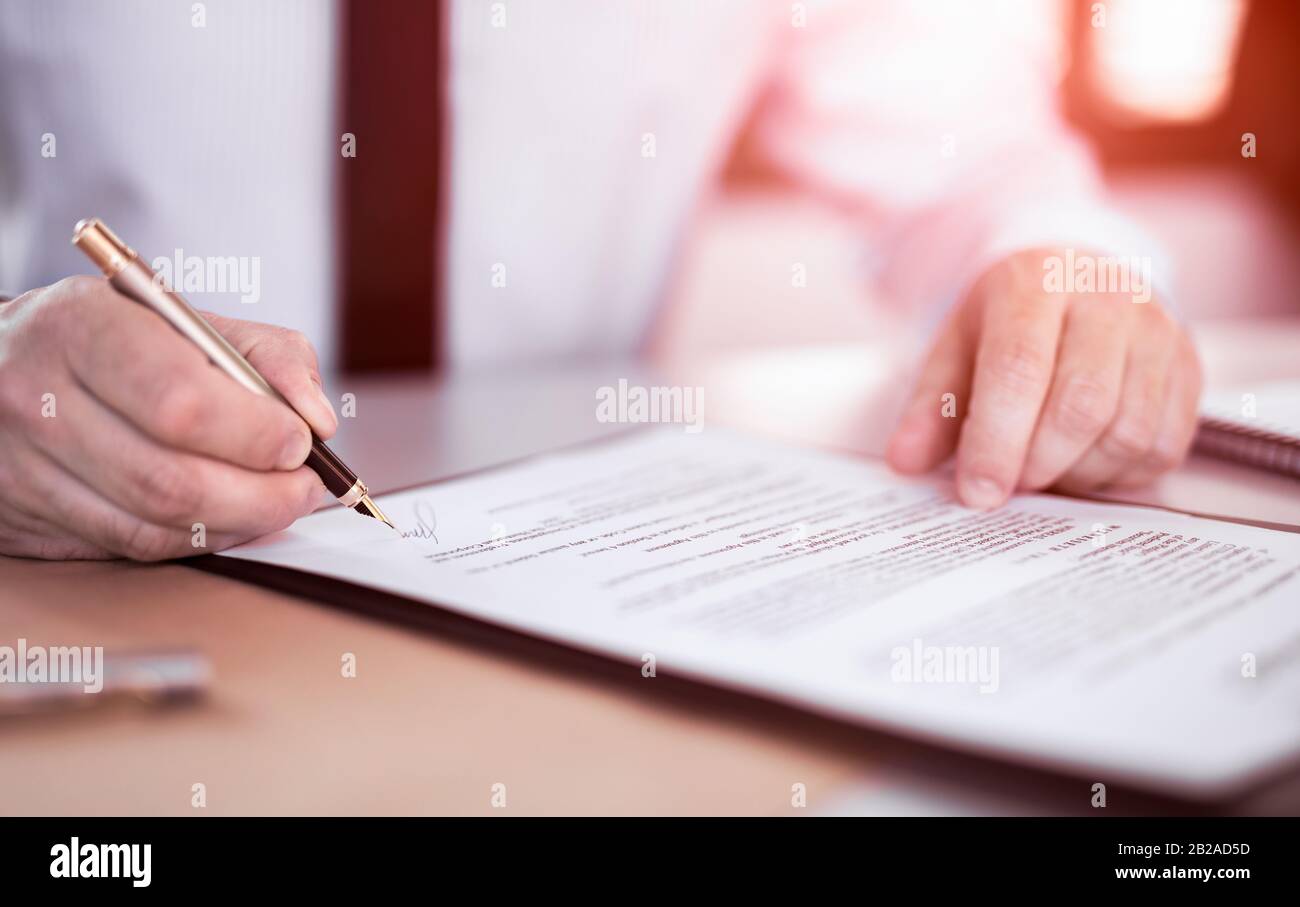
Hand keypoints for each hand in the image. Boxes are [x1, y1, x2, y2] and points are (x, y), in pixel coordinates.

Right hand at [0, 276, 337, 559]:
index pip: (180, 401)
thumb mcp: (185, 317)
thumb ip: (268, 354)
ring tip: (276, 502)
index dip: (254, 434)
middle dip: (260, 496)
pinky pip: (128, 546)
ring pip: (150, 525)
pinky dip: (194, 540)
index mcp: (80, 325)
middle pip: (168, 480)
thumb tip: (317, 418)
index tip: (298, 443)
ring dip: (236, 525)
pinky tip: (226, 520)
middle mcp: (35, 394)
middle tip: (304, 488)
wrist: (1, 364)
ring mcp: (19, 463)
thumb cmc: (114, 340)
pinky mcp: (20, 516)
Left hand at [886, 248, 1201, 507]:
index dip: (996, 441)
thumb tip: (904, 461)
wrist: (1076, 278)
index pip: (1019, 369)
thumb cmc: (1007, 323)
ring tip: (1044, 466)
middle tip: (1009, 483)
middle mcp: (1108, 300)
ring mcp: (1158, 332)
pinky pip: (1164, 445)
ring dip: (1078, 472)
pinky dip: (1120, 472)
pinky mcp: (1190, 367)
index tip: (976, 492)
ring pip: (1128, 432)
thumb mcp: (956, 349)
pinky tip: (1085, 460)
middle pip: (1081, 406)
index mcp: (1036, 285)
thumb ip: (932, 406)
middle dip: (1037, 463)